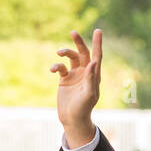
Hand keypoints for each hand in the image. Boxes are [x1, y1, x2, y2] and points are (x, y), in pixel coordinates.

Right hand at [50, 28, 101, 144]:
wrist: (72, 118)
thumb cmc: (83, 108)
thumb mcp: (88, 94)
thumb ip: (90, 78)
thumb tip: (93, 62)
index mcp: (93, 75)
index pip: (97, 56)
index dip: (97, 44)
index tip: (98, 31)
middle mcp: (85, 73)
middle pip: (83, 53)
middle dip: (78, 42)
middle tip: (73, 32)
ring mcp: (74, 75)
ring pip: (70, 57)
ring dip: (65, 52)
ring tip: (59, 53)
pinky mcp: (64, 79)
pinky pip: (60, 67)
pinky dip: (56, 65)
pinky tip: (53, 70)